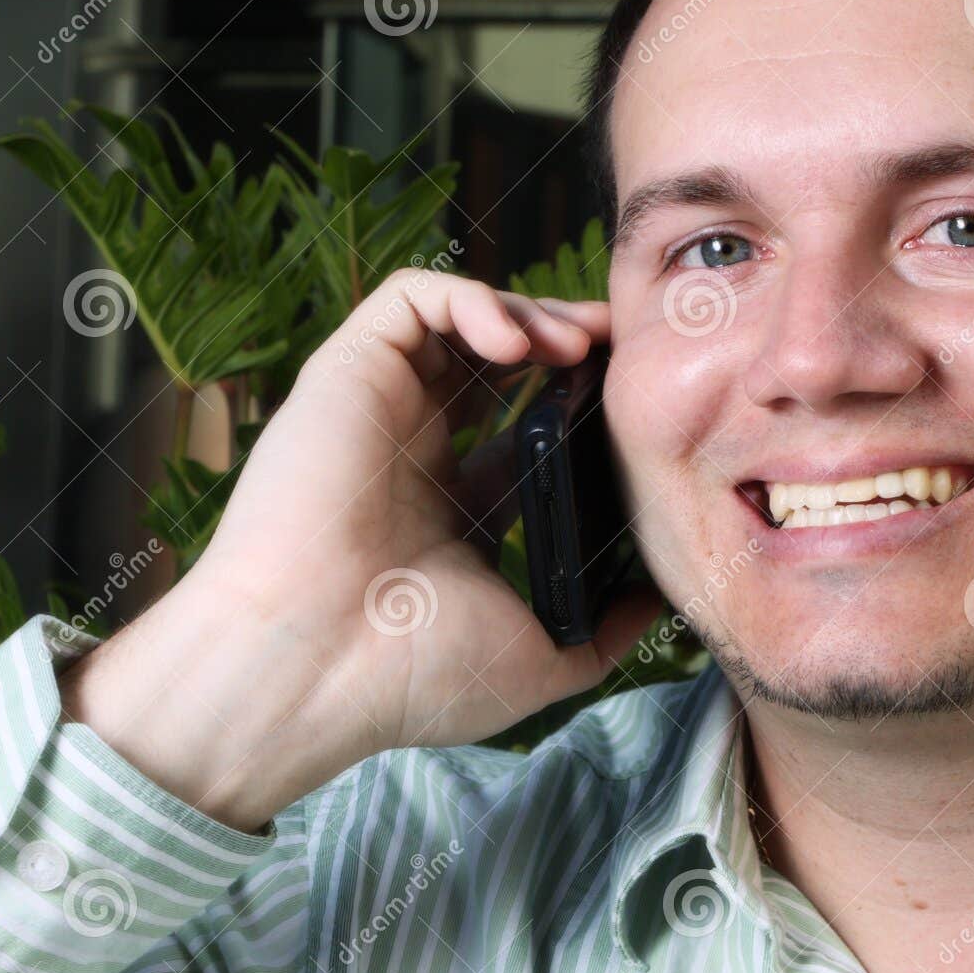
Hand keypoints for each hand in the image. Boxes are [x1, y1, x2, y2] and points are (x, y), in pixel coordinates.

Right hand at [62, 269, 659, 830]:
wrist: (312, 669)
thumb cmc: (409, 674)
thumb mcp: (537, 656)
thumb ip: (604, 629)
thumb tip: (661, 603)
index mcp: (449, 508)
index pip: (520, 431)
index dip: (579, 404)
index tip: (633, 401)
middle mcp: (412, 450)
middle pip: (498, 364)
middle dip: (566, 342)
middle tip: (620, 350)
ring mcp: (379, 409)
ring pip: (460, 320)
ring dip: (529, 314)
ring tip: (580, 344)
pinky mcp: (348, 373)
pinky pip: (410, 299)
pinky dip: (471, 298)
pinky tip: (519, 342)